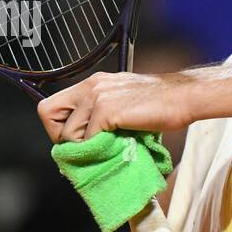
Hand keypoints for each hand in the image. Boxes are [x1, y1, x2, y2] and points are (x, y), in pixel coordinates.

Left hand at [37, 71, 199, 142]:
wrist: (183, 97)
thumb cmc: (161, 104)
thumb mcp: (123, 102)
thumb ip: (102, 114)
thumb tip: (87, 141)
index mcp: (93, 83)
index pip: (51, 105)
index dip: (58, 127)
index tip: (76, 140)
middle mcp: (90, 86)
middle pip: (48, 114)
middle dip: (61, 137)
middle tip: (83, 148)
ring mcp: (97, 97)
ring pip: (69, 132)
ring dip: (84, 146)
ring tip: (106, 148)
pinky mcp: (107, 110)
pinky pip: (88, 138)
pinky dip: (99, 148)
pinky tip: (116, 145)